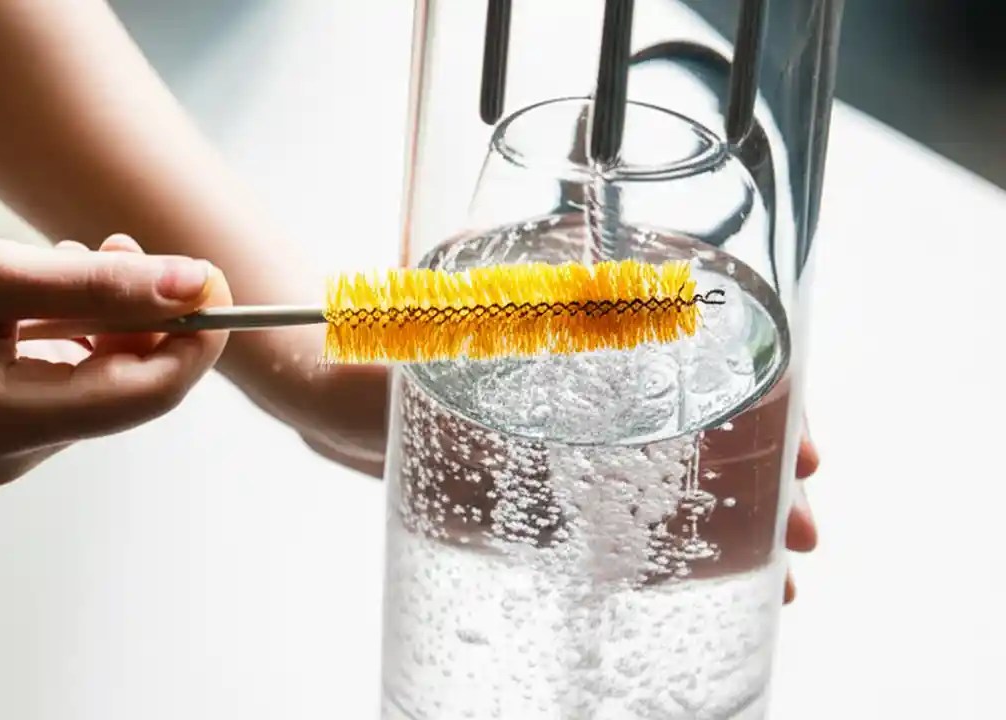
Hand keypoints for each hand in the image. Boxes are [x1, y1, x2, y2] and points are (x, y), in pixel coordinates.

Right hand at [0, 231, 229, 503]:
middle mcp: (19, 458)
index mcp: (21, 421)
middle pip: (121, 388)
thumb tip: (192, 285)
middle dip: (136, 318)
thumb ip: (96, 285)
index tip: (206, 281)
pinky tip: (24, 313)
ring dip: (92, 330)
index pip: (155, 392)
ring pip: (85, 391)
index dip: (196, 338)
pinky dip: (55, 355)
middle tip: (117, 247)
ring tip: (57, 268)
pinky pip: (47, 404)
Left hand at [236, 333, 819, 602]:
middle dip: (762, 477)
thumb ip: (538, 283)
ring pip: (666, 478)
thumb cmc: (395, 325)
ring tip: (776, 575)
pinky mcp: (533, 487)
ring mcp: (566, 437)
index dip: (766, 399)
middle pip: (703, 426)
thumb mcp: (479, 295)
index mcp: (594, 329)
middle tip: (802, 529)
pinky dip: (655, 549)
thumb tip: (607, 249)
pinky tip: (697, 585)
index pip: (707, 357)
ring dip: (728, 522)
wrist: (323, 382)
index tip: (801, 446)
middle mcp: (592, 385)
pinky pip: (609, 519)